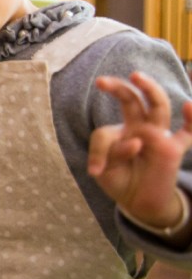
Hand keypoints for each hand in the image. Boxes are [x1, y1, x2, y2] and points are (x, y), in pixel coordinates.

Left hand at [90, 72, 191, 228]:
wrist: (139, 202)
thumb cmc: (120, 180)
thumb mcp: (104, 170)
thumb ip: (111, 154)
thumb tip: (136, 143)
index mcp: (120, 131)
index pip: (105, 132)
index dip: (98, 151)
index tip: (95, 172)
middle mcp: (140, 128)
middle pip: (132, 100)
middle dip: (118, 88)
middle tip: (101, 82)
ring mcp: (158, 136)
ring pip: (158, 106)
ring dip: (149, 89)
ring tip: (136, 76)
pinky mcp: (173, 149)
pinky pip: (187, 133)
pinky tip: (189, 105)